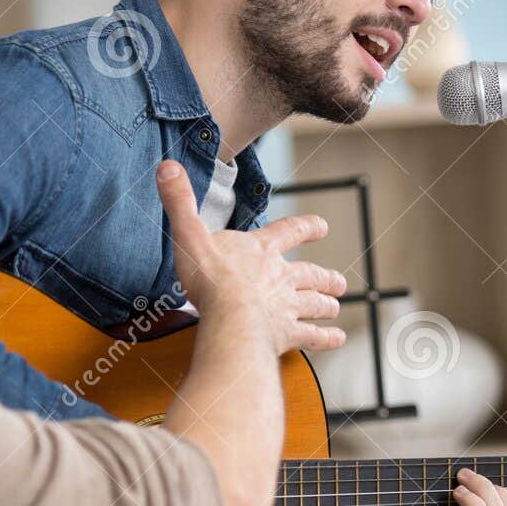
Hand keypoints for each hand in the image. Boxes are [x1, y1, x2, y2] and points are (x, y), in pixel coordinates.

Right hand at [156, 160, 345, 355]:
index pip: (289, 231)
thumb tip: (167, 167)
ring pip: (315, 303)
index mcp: (261, 250)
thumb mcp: (189, 234)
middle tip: (339, 281)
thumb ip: (180, 202)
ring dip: (328, 304)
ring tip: (336, 306)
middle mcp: (280, 277)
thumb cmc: (209, 278)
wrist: (229, 318)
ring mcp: (287, 306)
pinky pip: (313, 336)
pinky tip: (337, 338)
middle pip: (310, 274)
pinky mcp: (287, 333)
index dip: (306, 228)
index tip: (322, 226)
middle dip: (325, 277)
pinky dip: (327, 338)